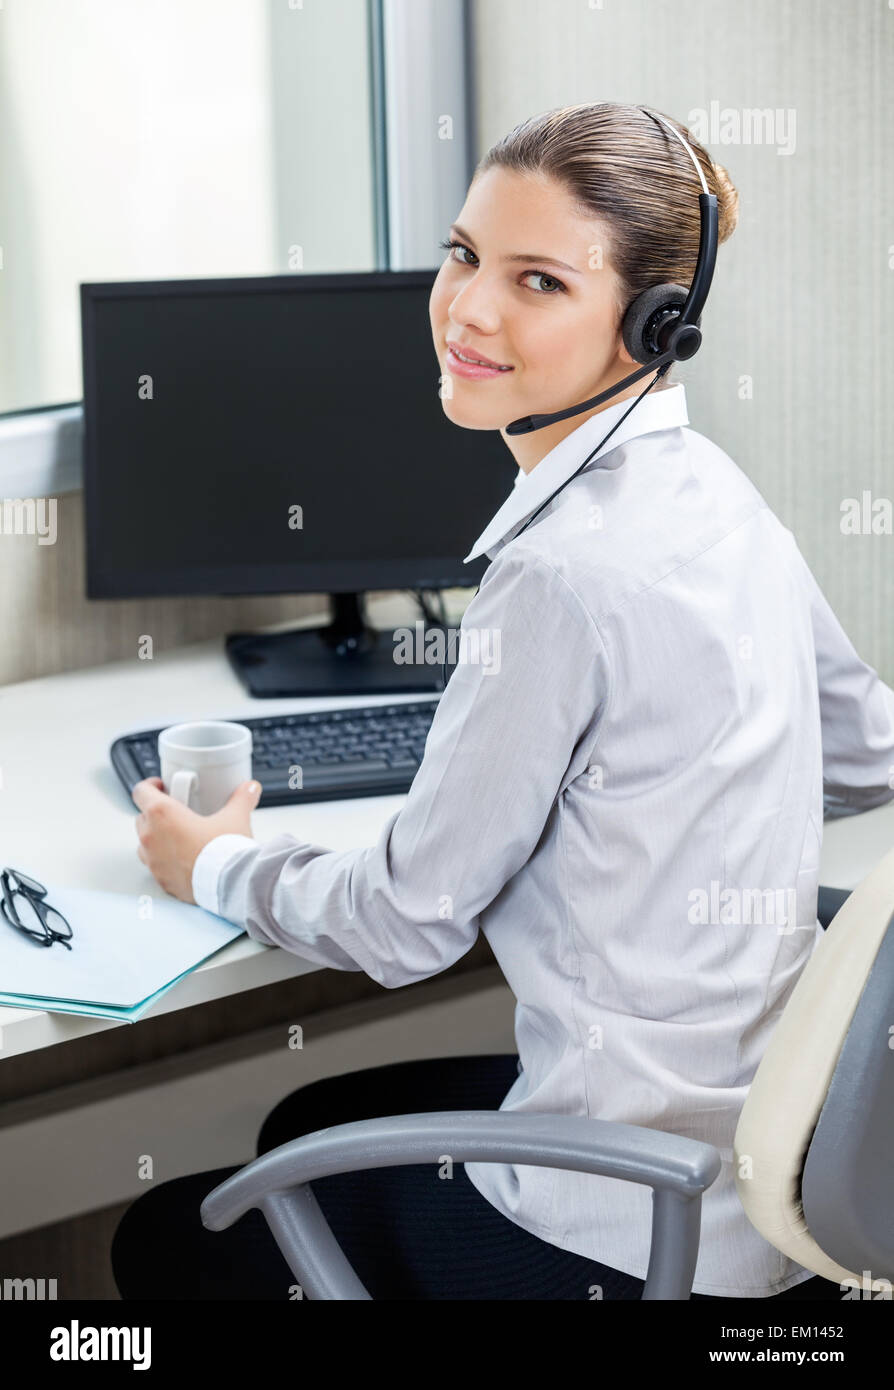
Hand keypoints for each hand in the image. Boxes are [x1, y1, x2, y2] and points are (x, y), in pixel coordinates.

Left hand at [132, 777, 261, 902]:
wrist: (229, 885)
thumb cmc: (225, 851)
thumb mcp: (236, 817)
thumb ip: (242, 798)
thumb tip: (250, 788)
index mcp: (162, 814)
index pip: (140, 792)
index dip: (149, 786)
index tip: (161, 786)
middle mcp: (151, 837)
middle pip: (141, 817)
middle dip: (154, 814)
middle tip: (176, 814)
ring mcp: (153, 861)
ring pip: (144, 843)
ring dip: (156, 838)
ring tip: (177, 838)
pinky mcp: (160, 879)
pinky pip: (155, 866)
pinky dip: (164, 861)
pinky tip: (183, 860)